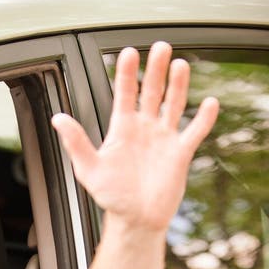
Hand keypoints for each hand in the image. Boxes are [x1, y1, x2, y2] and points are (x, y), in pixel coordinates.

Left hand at [52, 42, 218, 231]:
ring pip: (174, 104)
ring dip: (178, 85)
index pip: (125, 93)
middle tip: (161, 47)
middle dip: (156, 70)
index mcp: (122, 129)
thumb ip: (76, 142)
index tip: (129, 53)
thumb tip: (58, 118)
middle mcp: (144, 129)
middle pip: (152, 91)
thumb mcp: (89, 170)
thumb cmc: (111, 197)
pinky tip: (210, 103)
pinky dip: (204, 118)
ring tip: (181, 65)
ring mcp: (164, 139)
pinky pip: (195, 131)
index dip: (127, 73)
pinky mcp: (180, 153)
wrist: (135, 220)